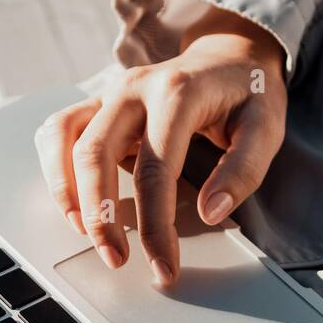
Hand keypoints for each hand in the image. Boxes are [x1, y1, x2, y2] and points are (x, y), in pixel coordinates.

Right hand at [33, 8, 286, 286]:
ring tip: (84, 230)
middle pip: (95, 154)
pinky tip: (72, 199)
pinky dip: (55, 167)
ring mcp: (109, 92)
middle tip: (115, 258)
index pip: (155, 170)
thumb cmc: (246, 94)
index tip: (163, 266)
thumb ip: (242, 170)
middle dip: (100, 216)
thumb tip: (209, 212)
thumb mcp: (266, 127)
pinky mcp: (96, 102)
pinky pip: (57, 130)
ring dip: (66, 190)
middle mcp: (133, 87)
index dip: (155, 226)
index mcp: (177, 92)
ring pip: (64, 138)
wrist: (228, 56)